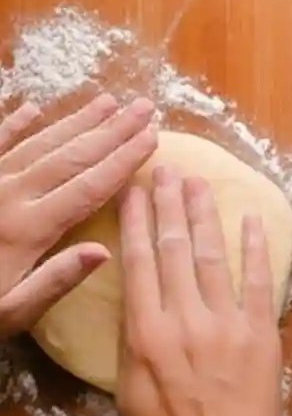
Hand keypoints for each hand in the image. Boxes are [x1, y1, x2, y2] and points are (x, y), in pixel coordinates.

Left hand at [0, 95, 156, 339]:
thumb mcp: (9, 314)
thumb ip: (54, 282)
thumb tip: (104, 251)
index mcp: (26, 229)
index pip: (89, 188)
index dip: (123, 161)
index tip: (154, 137)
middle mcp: (7, 196)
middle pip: (70, 157)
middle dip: (111, 131)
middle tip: (144, 107)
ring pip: (37, 144)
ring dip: (74, 121)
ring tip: (107, 101)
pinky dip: (12, 125)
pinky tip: (32, 109)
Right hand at [117, 166, 285, 415]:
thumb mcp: (129, 387)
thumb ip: (132, 339)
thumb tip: (135, 297)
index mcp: (147, 333)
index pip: (140, 263)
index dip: (138, 221)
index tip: (135, 189)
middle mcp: (186, 321)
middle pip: (175, 250)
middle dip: (169, 205)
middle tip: (166, 169)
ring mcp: (227, 325)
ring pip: (213, 257)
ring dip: (205, 216)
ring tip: (197, 183)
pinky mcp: (260, 334)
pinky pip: (258, 281)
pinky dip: (255, 247)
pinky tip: (249, 219)